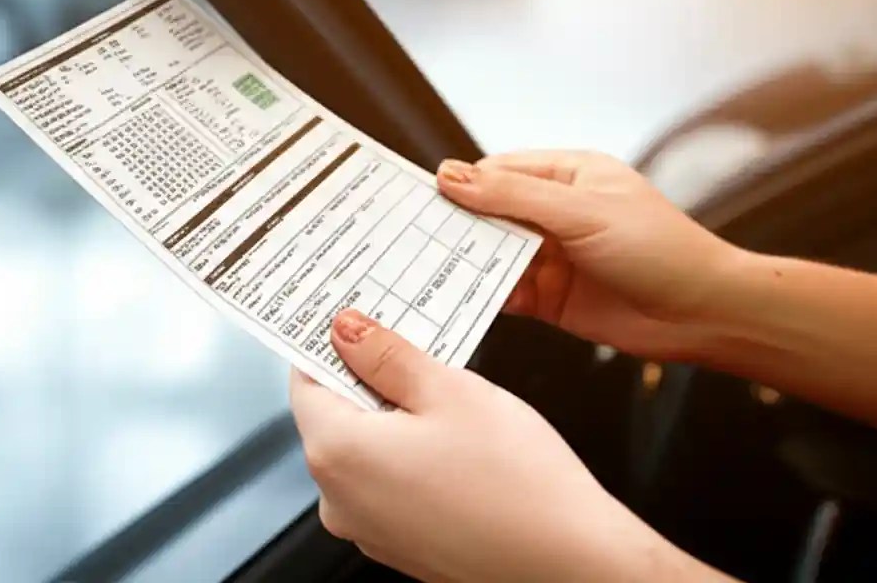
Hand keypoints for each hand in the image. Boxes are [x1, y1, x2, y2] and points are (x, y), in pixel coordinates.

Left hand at [290, 309, 721, 582]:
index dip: (329, 343)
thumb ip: (387, 355)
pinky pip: (388, 484)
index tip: (355, 318)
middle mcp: (338, 499)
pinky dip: (410, 457)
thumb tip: (346, 330)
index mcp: (337, 453)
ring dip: (395, 418)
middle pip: (335, 415)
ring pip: (365, 449)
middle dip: (371, 379)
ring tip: (449, 401)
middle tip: (419, 351)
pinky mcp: (398, 545)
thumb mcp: (450, 390)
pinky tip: (457, 446)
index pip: (304, 379)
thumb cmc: (519, 484)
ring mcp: (367, 529)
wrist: (571, 565)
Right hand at [436, 151, 739, 360]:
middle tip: (414, 234)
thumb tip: (453, 175)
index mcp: (570, 175)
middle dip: (459, 224)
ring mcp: (553, 256)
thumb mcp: (581, 212)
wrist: (703, 315)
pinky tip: (460, 297)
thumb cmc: (661, 250)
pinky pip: (505, 291)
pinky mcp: (551, 297)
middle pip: (491, 213)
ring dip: (467, 261)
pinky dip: (483, 294)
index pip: (500, 171)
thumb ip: (513, 197)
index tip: (423, 197)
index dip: (463, 183)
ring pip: (494, 253)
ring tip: (427, 268)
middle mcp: (557, 213)